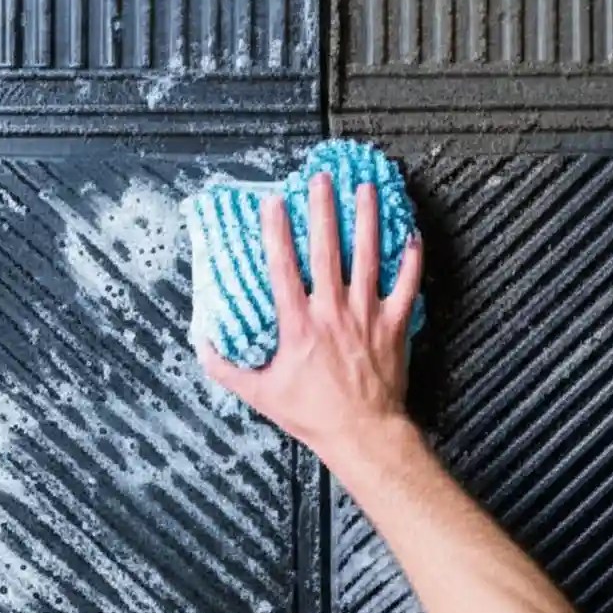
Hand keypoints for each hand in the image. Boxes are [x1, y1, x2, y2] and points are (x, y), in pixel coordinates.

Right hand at [197, 173, 422, 461]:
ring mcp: (367, 316)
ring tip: (365, 189)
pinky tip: (411, 234)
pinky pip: (407, 285)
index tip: (274, 202)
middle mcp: (333, 312)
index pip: (284, 267)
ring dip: (366, 220)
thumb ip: (226, 368)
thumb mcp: (260, 393)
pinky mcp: (394, 325)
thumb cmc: (312, 414)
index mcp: (298, 324)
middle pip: (327, 250)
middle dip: (323, 210)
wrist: (362, 433)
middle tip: (321, 179)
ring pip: (368, 257)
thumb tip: (201, 345)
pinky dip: (411, 259)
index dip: (277, 232)